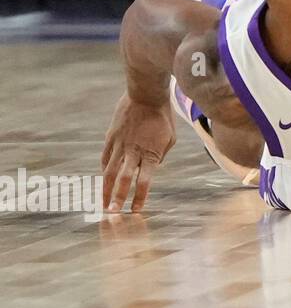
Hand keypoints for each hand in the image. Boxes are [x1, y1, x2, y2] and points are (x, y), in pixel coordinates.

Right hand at [101, 94, 175, 211]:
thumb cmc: (163, 117)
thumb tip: (152, 167)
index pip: (144, 180)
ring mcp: (119, 144)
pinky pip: (105, 157)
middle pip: (123, 179)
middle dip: (117, 197)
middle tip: (113, 213)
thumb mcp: (170, 139)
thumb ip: (160, 155)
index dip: (139, 197)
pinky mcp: (110, 137)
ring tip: (103, 203)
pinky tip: (104, 178)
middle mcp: (132, 151)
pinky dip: (104, 169)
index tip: (136, 210)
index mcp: (150, 153)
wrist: (146, 95)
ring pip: (109, 171)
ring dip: (105, 189)